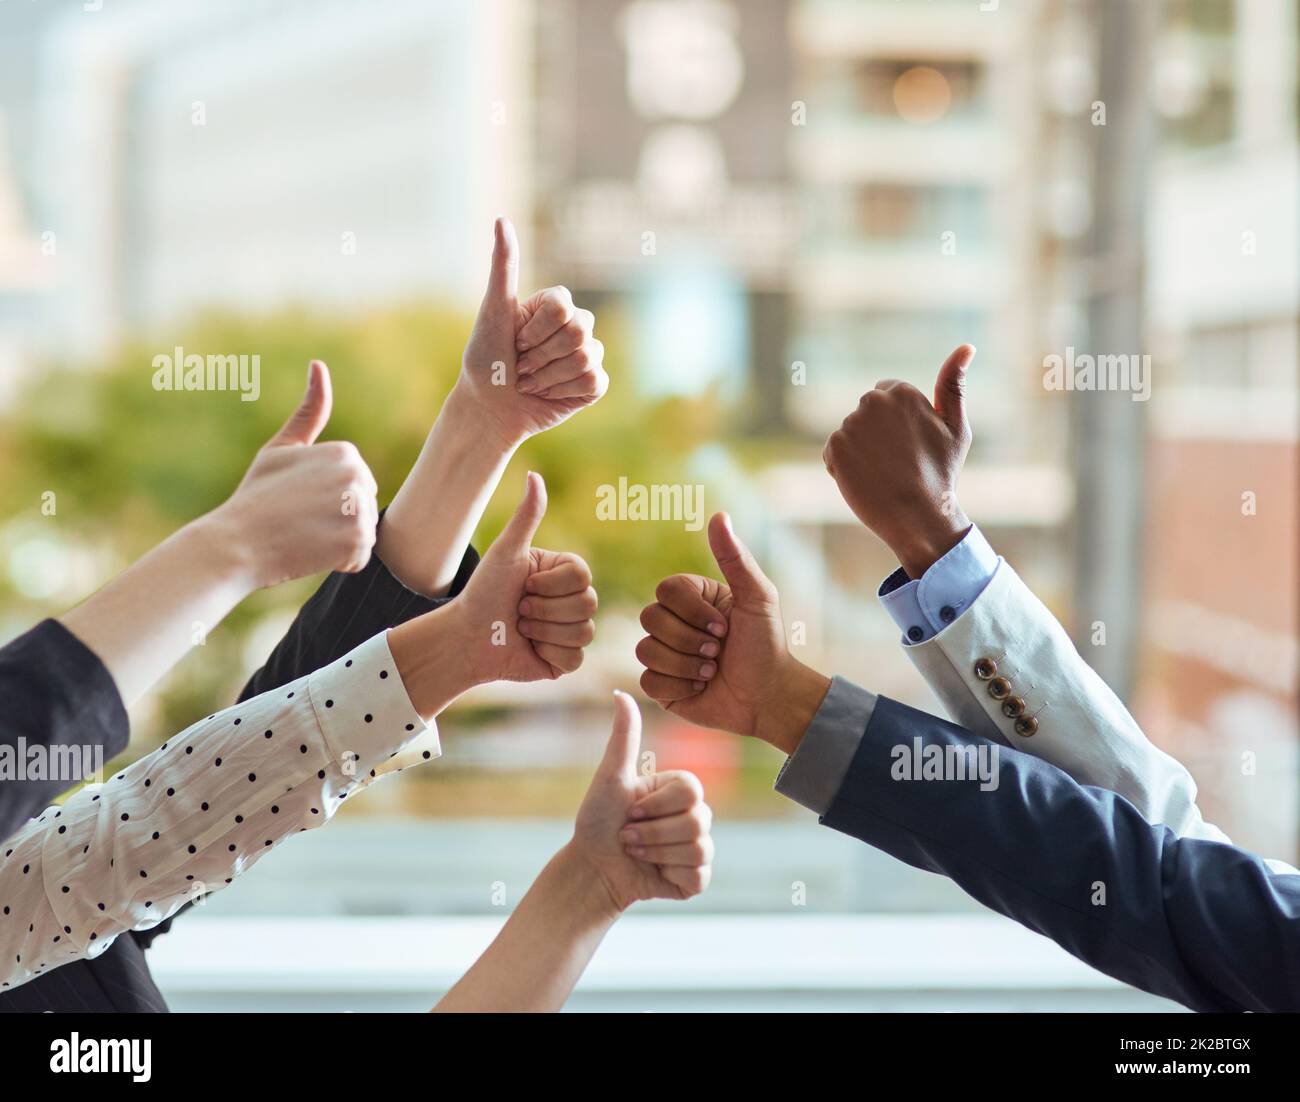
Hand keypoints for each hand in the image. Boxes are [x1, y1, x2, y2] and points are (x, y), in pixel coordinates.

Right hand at [209, 361, 378, 587]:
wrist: (235, 544)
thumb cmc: (256, 496)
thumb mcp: (282, 449)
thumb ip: (309, 412)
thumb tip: (319, 364)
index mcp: (345, 453)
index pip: (356, 485)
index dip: (328, 498)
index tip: (299, 499)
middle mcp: (357, 476)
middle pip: (364, 507)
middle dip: (338, 519)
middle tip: (301, 520)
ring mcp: (357, 509)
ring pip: (363, 532)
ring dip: (339, 542)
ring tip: (306, 536)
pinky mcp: (355, 541)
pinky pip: (361, 557)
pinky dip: (339, 562)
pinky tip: (312, 553)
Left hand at [450, 471, 597, 683]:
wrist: (467, 637)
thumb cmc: (484, 592)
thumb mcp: (506, 551)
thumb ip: (526, 516)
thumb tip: (534, 474)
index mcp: (565, 574)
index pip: (583, 576)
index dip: (550, 584)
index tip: (524, 584)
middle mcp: (573, 601)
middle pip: (587, 604)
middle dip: (543, 608)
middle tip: (518, 608)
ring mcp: (572, 632)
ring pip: (583, 632)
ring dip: (542, 631)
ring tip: (520, 628)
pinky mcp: (566, 661)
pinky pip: (575, 658)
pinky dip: (547, 653)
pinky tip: (529, 648)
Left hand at [451, 217, 606, 447]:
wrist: (489, 407)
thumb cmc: (485, 359)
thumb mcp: (492, 310)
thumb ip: (503, 266)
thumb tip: (501, 219)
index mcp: (555, 304)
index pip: (564, 307)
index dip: (536, 330)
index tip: (515, 341)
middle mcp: (576, 325)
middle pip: (579, 332)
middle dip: (541, 355)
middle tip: (521, 366)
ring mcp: (588, 354)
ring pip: (585, 359)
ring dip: (548, 378)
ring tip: (530, 382)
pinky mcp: (593, 384)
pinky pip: (593, 381)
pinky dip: (563, 392)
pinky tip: (547, 394)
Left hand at [568, 691, 712, 911]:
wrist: (592, 867)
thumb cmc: (598, 819)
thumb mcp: (611, 776)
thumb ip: (624, 737)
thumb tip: (621, 692)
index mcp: (680, 789)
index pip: (692, 789)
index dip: (657, 805)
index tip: (632, 810)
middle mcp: (695, 815)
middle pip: (697, 821)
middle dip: (652, 832)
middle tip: (629, 834)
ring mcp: (698, 847)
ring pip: (697, 849)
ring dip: (655, 852)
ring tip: (636, 851)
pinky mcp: (696, 878)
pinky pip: (698, 876)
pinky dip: (669, 875)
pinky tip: (653, 871)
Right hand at [636, 513, 829, 753]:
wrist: (768, 697)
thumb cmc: (766, 645)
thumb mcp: (758, 597)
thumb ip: (735, 557)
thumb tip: (719, 515)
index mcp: (693, 597)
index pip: (665, 589)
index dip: (692, 611)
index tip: (724, 626)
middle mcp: (673, 621)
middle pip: (649, 618)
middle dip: (689, 639)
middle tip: (718, 651)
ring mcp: (663, 653)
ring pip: (645, 650)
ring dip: (686, 664)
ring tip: (711, 670)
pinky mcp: (659, 684)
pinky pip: (647, 681)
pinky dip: (679, 686)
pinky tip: (700, 687)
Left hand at [823, 344, 975, 577]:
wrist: (917, 516)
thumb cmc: (941, 474)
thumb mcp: (956, 427)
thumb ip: (954, 385)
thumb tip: (966, 347)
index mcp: (902, 392)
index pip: (886, 393)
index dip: (897, 422)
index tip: (910, 443)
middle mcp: (872, 402)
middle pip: (866, 412)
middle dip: (876, 433)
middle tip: (898, 461)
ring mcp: (851, 425)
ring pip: (850, 434)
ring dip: (861, 451)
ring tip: (884, 472)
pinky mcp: (834, 449)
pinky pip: (834, 453)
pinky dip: (844, 467)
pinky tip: (866, 480)